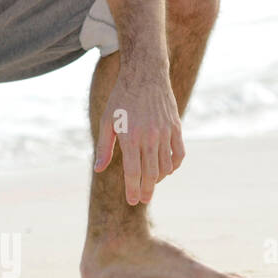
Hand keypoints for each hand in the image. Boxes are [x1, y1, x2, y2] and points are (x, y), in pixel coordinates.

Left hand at [93, 67, 184, 203]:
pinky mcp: (176, 128)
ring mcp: (165, 133)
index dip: (132, 189)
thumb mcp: (107, 121)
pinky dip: (174, 165)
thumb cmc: (121, 98)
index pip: (133, 171)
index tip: (132, 201)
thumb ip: (104, 147)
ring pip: (166, 166)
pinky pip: (179, 154)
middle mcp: (150, 137)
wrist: (145, 75)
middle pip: (150, 173)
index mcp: (130, 137)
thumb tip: (98, 169)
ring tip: (150, 184)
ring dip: (158, 179)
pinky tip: (166, 170)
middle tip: (142, 200)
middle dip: (146, 190)